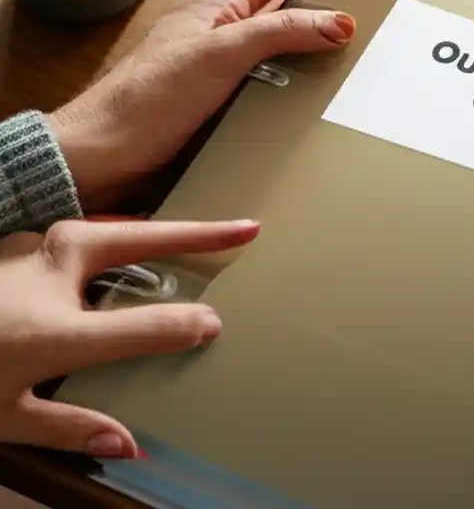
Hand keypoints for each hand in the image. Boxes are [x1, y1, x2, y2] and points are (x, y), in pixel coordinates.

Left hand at [0, 219, 257, 457]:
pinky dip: (112, 240)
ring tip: (199, 232)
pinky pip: (78, 239)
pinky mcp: (15, 246)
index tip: (218, 326)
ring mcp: (29, 248)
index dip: (189, 327)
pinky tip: (122, 251)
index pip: (145, 326)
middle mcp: (48, 272)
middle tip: (248, 227)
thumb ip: (68, 428)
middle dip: (197, 233)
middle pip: (137, 239)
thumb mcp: (2, 416)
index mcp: (53, 328)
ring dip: (154, 231)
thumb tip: (131, 445)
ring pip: (106, 231)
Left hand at [50, 0, 354, 212]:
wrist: (103, 155)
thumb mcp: (220, 54)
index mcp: (217, 4)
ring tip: (355, 52)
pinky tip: (318, 97)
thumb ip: (279, 32)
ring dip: (314, 48)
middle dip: (324, 0)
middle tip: (367, 2)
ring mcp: (220, 66)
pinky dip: (298, 84)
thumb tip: (339, 21)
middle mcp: (220, 30)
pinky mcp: (220, 102)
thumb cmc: (146, 98)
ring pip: (280, 47)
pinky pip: (271, 83)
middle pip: (283, 5)